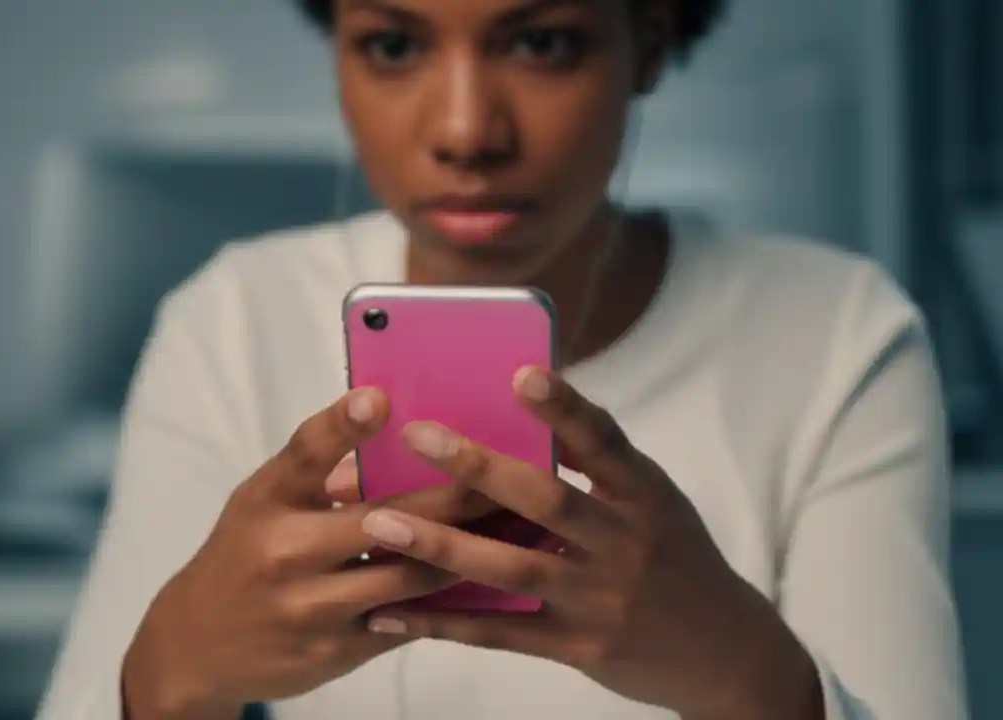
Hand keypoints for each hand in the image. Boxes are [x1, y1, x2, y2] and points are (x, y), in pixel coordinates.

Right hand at [121, 387, 497, 719]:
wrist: (197, 645)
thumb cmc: (244, 553)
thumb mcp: (263, 502)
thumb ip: (318, 471)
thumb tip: (396, 437)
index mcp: (266, 500)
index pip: (304, 454)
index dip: (341, 424)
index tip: (380, 398)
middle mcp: (285, 552)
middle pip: (383, 517)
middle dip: (456, 495)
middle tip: (511, 470)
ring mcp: (310, 607)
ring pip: (407, 575)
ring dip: (470, 549)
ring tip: (523, 525)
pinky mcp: (334, 651)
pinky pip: (406, 621)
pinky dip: (450, 599)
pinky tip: (493, 579)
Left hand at [355, 367, 823, 719]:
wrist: (725, 651)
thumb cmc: (673, 555)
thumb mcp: (653, 499)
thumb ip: (595, 462)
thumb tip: (526, 405)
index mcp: (643, 494)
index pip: (602, 441)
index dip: (563, 406)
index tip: (521, 373)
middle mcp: (624, 543)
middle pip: (545, 501)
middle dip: (478, 467)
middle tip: (416, 435)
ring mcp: (599, 598)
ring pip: (510, 568)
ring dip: (440, 546)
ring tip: (379, 523)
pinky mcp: (578, 646)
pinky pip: (500, 633)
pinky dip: (442, 621)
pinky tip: (390, 610)